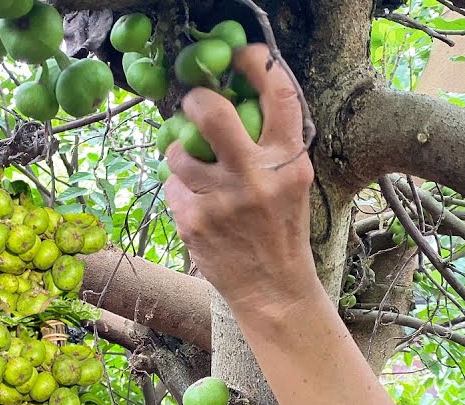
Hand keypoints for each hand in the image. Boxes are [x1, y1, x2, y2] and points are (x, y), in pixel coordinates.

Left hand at [163, 44, 318, 318]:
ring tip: (196, 171)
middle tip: (193, 106)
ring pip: (178, 152)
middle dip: (194, 101)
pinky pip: (172, 186)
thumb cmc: (281, 229)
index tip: (240, 56)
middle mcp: (256, 176)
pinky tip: (199, 208)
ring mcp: (221, 200)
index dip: (255, 64)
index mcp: (288, 161)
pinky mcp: (193, 220)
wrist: (273, 288)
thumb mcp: (292, 182)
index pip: (277, 94)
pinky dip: (180, 191)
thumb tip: (234, 98)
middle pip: (211, 113)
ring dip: (180, 156)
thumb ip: (271, 144)